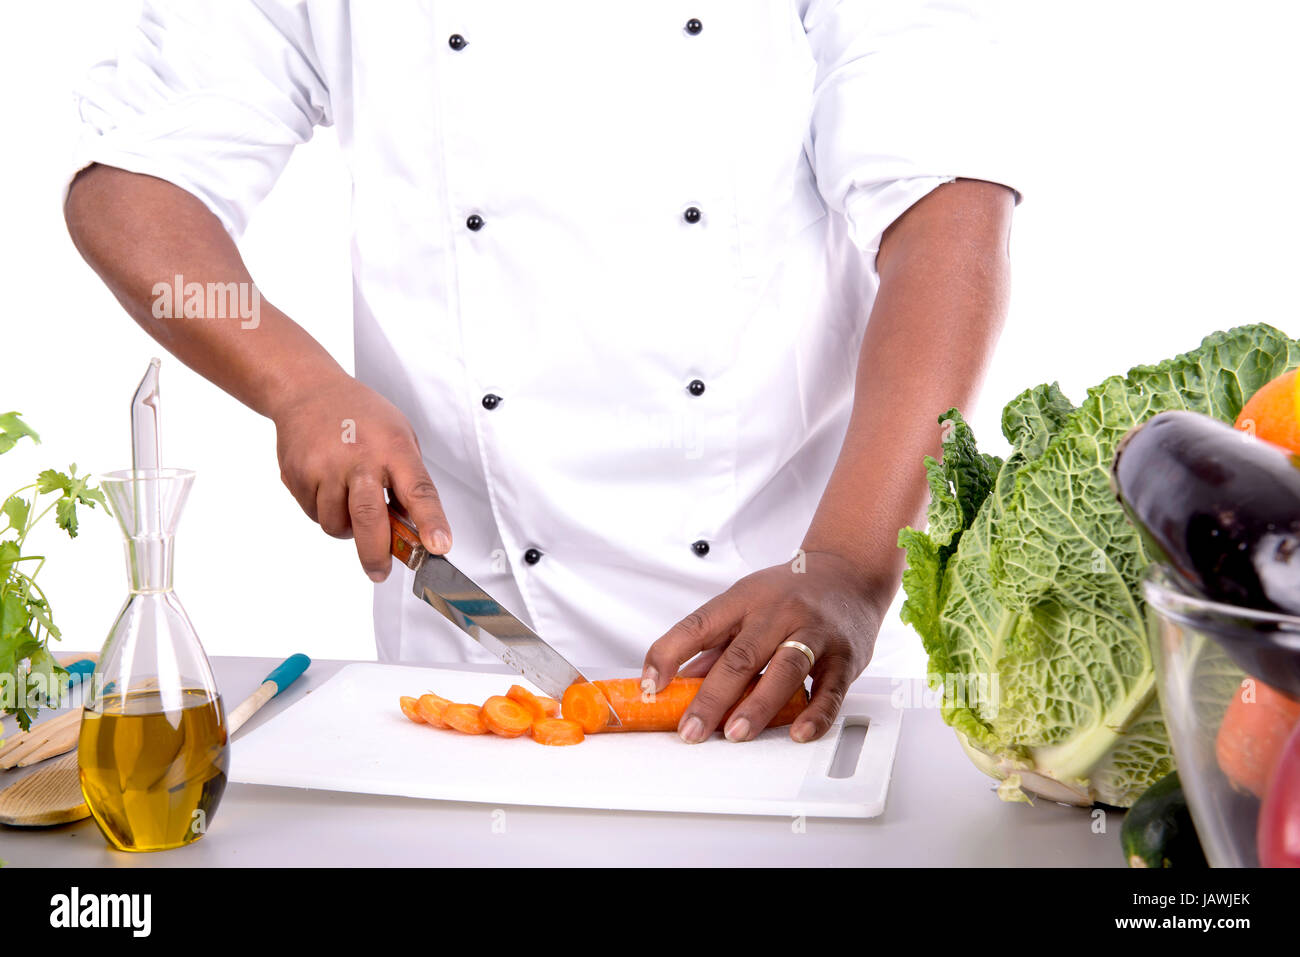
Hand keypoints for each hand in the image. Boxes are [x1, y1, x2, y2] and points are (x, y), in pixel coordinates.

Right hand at [272, 372, 450, 580]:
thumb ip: (407, 479)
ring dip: (347, 529)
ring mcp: (325, 466)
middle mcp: (359, 456)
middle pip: (369, 518)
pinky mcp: (297, 474)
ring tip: (350, 504)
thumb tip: (413, 528)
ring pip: (336, 525)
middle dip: (377, 553)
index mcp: (393, 447)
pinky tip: (327, 486)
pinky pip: (314, 514)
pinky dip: (324, 512)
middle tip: (381, 572)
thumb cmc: (361, 416)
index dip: (431, 522)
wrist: (307, 390)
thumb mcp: (398, 436)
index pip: (419, 490)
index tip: (439, 547)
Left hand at [641, 551, 883, 742]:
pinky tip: (798, 732)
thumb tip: (678, 682)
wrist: (849, 572)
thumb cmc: (789, 592)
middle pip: (741, 656)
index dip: (669, 655)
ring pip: (785, 670)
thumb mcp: (745, 603)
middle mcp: (779, 613)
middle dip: (712, 697)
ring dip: (757, 706)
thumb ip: (715, 643)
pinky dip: (815, 714)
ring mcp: (814, 633)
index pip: (699, 625)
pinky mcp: (845, 656)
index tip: (650, 686)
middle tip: (691, 730)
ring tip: (735, 733)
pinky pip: (830, 688)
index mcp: (744, 599)